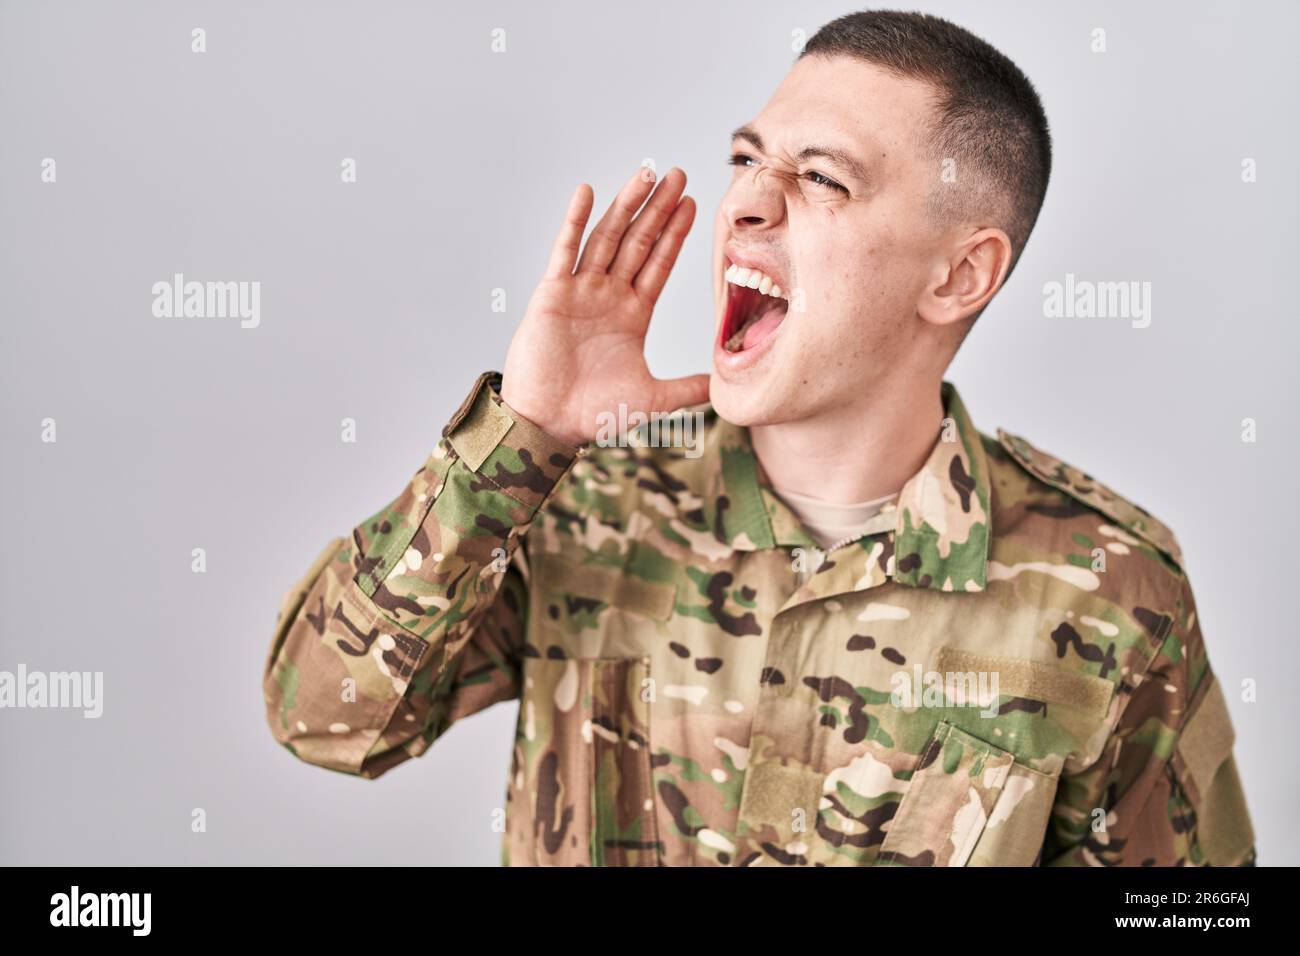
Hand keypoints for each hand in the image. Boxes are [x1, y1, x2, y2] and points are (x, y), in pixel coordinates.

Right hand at [499, 166, 708, 446]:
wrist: (550, 424)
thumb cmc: (593, 413)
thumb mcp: (651, 398)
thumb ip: (686, 388)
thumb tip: (721, 386)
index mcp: (632, 314)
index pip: (659, 263)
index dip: (674, 233)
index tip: (691, 203)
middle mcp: (609, 296)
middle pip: (638, 241)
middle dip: (657, 208)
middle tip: (677, 174)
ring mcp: (581, 291)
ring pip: (607, 238)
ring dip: (625, 206)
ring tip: (644, 173)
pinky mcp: (553, 295)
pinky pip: (566, 251)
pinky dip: (574, 221)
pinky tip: (587, 192)